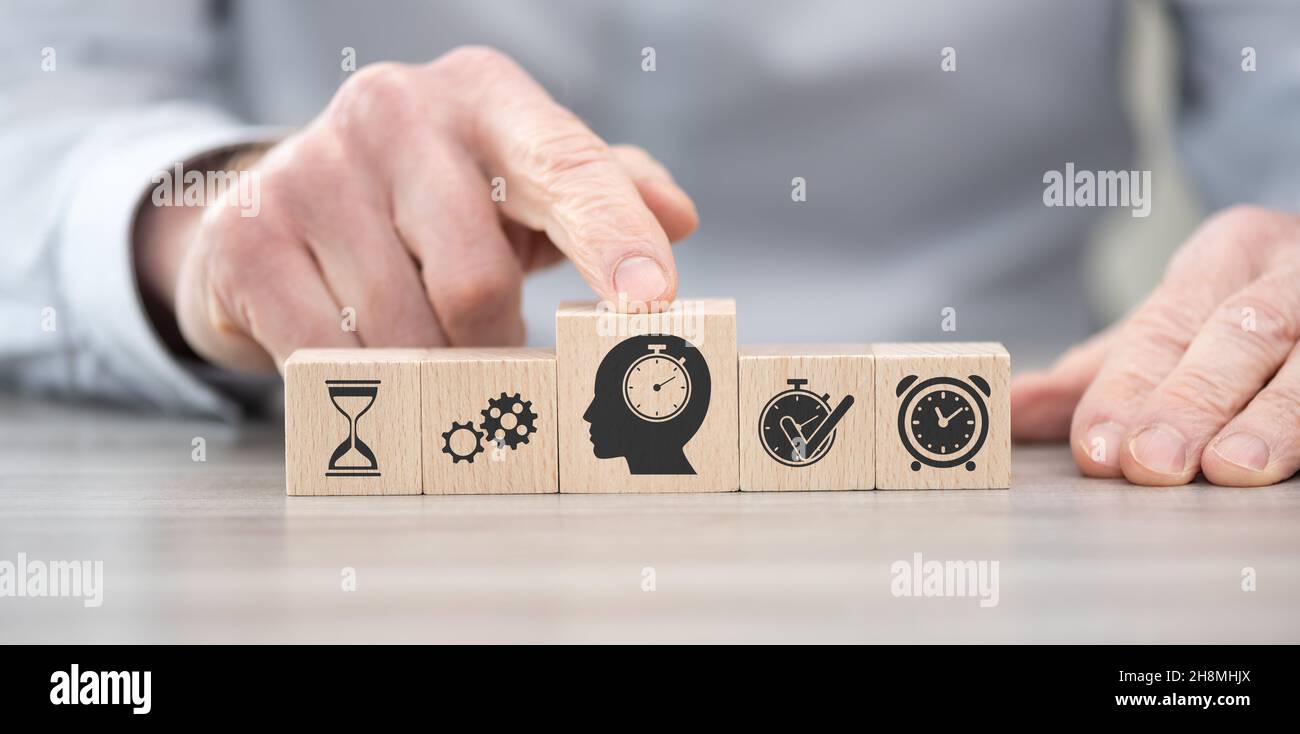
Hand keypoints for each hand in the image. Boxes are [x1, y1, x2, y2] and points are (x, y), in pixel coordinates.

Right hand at [135, 47, 697, 371]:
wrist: (285, 203)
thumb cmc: (436, 201)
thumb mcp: (521, 185)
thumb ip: (605, 193)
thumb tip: (678, 215)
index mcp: (485, 97)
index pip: (566, 166)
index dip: (614, 237)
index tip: (654, 302)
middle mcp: (393, 111)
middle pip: (477, 283)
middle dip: (491, 344)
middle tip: (484, 347)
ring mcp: (310, 168)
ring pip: (405, 333)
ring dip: (426, 368)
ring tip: (415, 337)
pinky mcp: (246, 235)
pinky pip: (329, 356)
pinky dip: (360, 377)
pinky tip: (354, 343)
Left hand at [1012, 206, 1299, 486]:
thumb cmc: (1238, 309)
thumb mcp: (1166, 327)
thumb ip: (1091, 374)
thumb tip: (1004, 411)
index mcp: (1226, 254)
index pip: (1168, 324)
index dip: (1130, 388)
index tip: (1098, 447)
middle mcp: (1292, 271)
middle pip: (1240, 335)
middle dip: (1191, 402)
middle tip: (1150, 464)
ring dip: (1273, 420)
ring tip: (1233, 469)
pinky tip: (1299, 466)